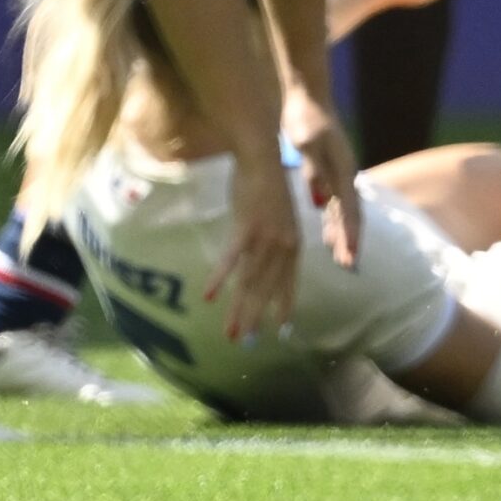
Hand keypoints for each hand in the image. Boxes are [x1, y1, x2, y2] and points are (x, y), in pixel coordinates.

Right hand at [207, 149, 301, 340]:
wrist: (262, 159)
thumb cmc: (268, 186)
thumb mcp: (280, 218)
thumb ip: (276, 239)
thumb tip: (263, 257)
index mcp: (293, 244)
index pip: (288, 282)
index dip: (283, 305)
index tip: (280, 328)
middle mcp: (282, 245)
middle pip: (266, 288)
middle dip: (255, 316)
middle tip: (244, 340)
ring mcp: (265, 237)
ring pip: (249, 281)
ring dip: (238, 308)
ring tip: (230, 331)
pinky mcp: (246, 227)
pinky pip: (231, 258)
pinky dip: (219, 278)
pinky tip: (208, 295)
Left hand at [285, 91, 363, 269]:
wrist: (308, 98)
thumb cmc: (306, 118)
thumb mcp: (307, 142)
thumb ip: (313, 169)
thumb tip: (319, 198)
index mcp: (343, 171)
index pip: (350, 210)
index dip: (351, 235)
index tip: (351, 256)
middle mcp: (346, 176)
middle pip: (352, 214)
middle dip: (351, 240)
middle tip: (350, 265)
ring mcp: (340, 174)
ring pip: (345, 211)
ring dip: (343, 234)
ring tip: (342, 258)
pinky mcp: (329, 172)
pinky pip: (334, 203)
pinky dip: (333, 222)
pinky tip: (326, 236)